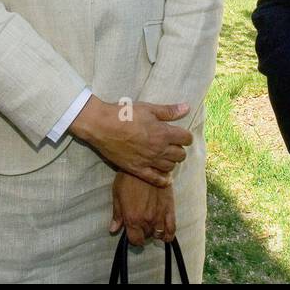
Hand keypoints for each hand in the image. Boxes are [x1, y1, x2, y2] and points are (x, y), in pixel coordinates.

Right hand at [69, 96, 192, 187]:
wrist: (102, 126)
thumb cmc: (125, 114)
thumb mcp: (148, 108)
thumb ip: (168, 111)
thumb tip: (187, 108)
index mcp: (163, 133)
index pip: (186, 139)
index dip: (185, 136)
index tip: (181, 135)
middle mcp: (159, 149)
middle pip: (180, 155)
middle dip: (179, 149)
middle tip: (173, 145)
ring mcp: (149, 161)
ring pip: (170, 167)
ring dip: (171, 161)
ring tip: (166, 156)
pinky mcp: (137, 169)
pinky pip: (155, 179)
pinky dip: (163, 181)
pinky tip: (167, 180)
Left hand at [110, 171, 175, 245]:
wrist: (147, 165)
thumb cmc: (129, 178)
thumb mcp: (117, 195)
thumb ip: (117, 214)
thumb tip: (113, 229)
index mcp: (132, 218)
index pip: (135, 240)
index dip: (134, 239)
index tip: (133, 233)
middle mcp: (146, 220)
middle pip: (146, 236)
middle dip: (143, 232)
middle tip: (141, 224)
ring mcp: (159, 216)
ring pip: (159, 234)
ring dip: (155, 232)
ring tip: (151, 225)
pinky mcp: (169, 209)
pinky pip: (172, 228)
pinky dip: (169, 234)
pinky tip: (165, 234)